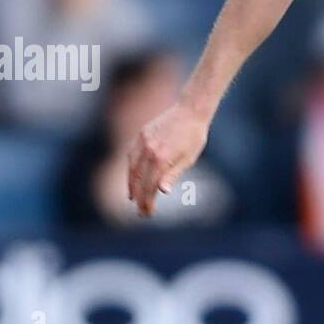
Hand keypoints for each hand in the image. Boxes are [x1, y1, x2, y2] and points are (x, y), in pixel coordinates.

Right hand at [127, 102, 209, 216]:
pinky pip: (131, 154)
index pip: (149, 187)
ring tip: (133, 198)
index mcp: (162, 159)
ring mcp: (142, 141)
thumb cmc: (193, 137)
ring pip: (131, 168)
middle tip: (141, 211)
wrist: (190, 111)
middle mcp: (149, 150)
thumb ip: (173, 175)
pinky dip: (130, 168)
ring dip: (131, 185)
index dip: (147, 202)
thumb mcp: (188, 159)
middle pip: (138, 180)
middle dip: (138, 198)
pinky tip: (132, 177)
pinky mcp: (140, 134)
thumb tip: (162, 191)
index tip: (148, 213)